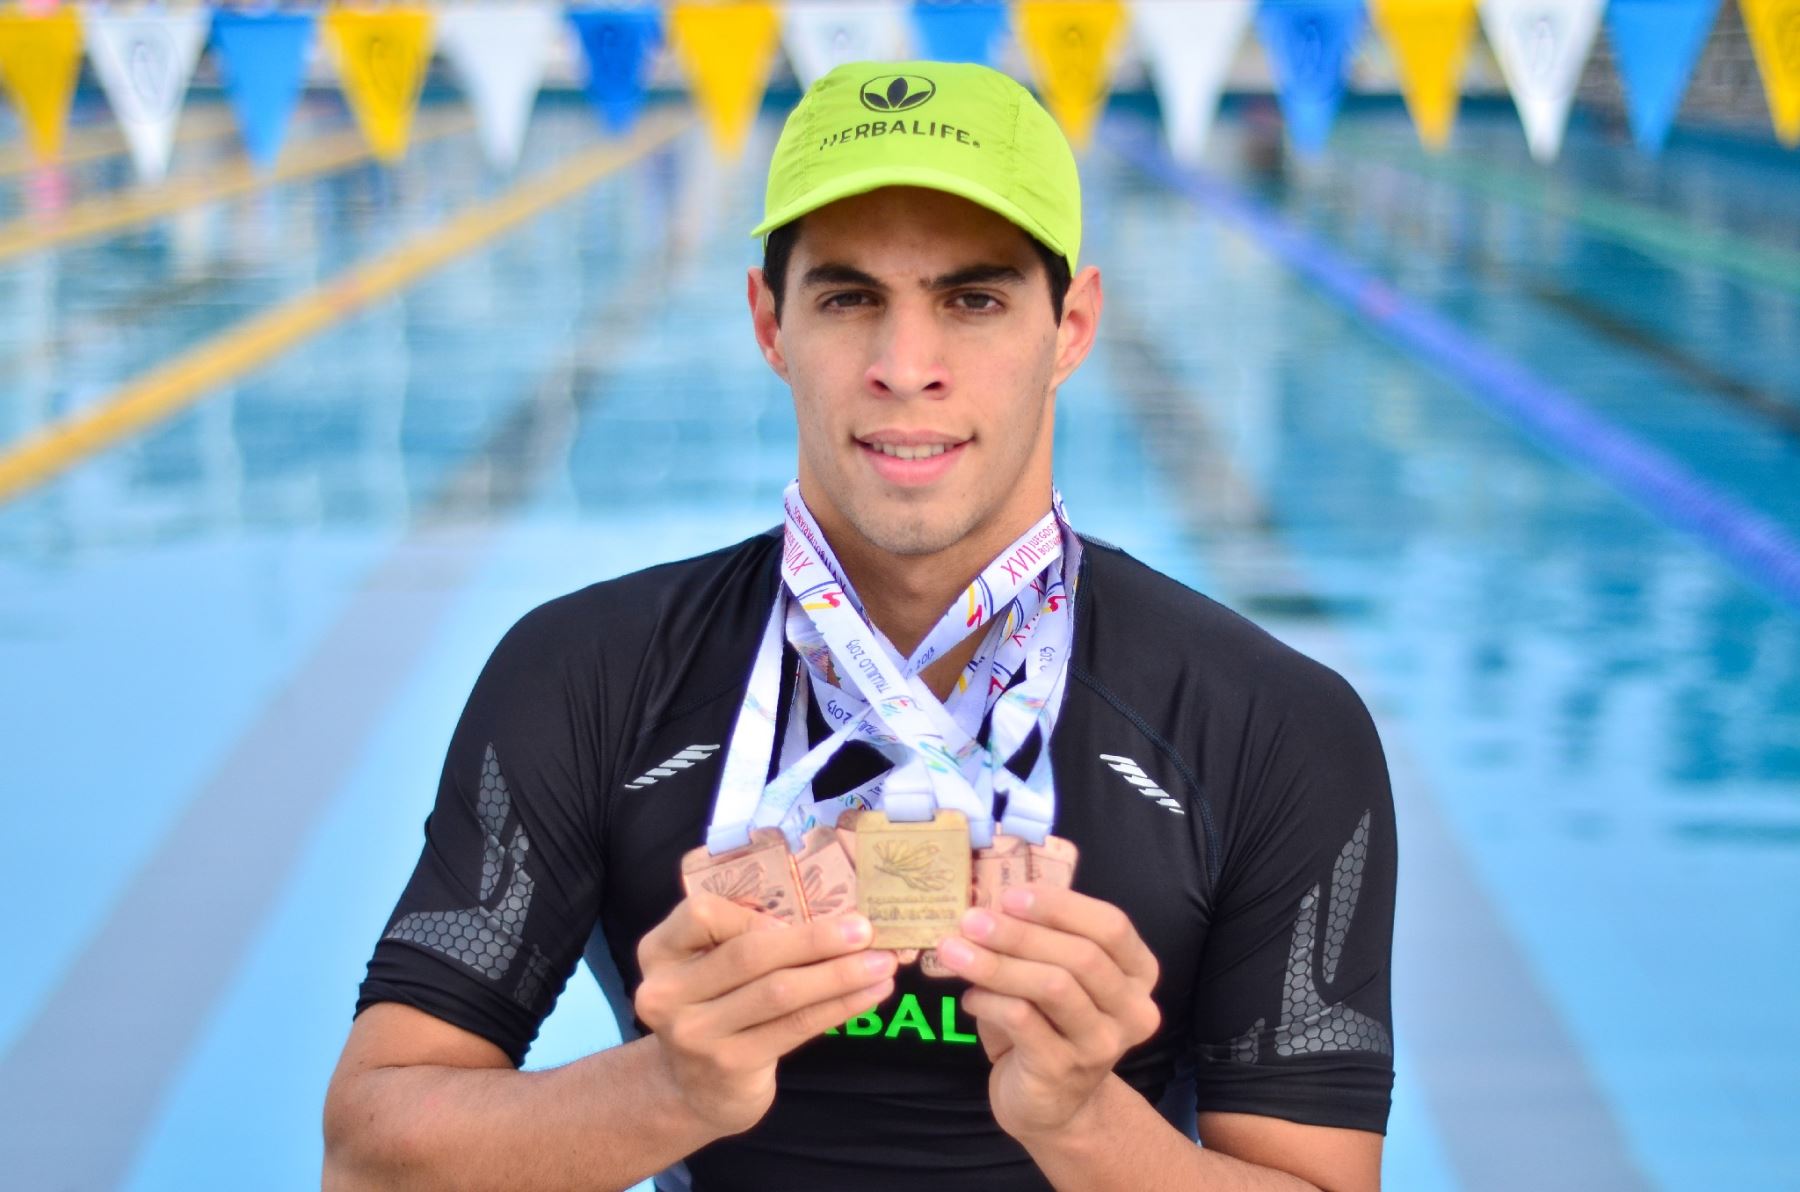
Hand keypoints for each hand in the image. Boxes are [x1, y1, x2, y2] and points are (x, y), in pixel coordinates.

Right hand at [633, 894, 896, 1136]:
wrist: (697, 1088)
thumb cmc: (718, 1006)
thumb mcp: (710, 966)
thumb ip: (745, 936)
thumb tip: (832, 913)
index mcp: (659, 952)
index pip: (702, 914)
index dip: (755, 910)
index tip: (803, 909)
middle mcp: (666, 993)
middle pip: (750, 954)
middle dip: (815, 939)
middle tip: (866, 929)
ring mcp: (696, 1033)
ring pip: (779, 992)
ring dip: (839, 974)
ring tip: (882, 963)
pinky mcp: (731, 1063)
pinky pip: (796, 1026)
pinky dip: (840, 1006)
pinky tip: (871, 994)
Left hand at [933, 885, 1160, 1142]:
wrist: (1052, 1105)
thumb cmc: (1050, 1025)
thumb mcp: (1056, 975)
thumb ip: (1040, 940)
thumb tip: (990, 904)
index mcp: (1138, 974)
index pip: (1112, 926)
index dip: (1061, 906)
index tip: (1010, 895)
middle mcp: (1132, 1010)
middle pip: (1081, 956)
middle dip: (1019, 933)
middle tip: (971, 920)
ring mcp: (1101, 1044)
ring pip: (1052, 986)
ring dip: (997, 963)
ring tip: (954, 951)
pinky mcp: (1063, 1070)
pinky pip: (1022, 1019)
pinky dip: (988, 1000)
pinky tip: (970, 997)